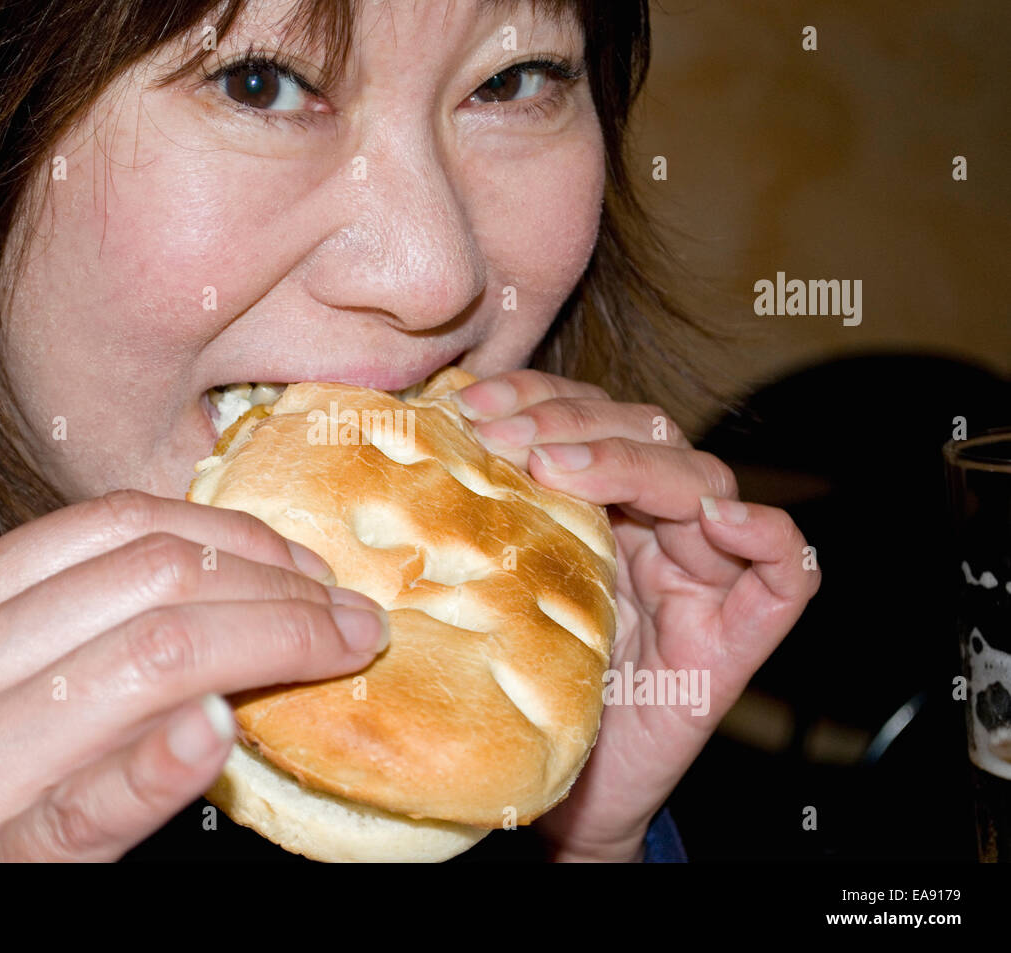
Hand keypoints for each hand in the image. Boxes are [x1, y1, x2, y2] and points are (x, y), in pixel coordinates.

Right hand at [0, 490, 387, 860]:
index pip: (114, 526)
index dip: (232, 532)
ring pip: (152, 659)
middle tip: (349, 612)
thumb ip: (70, 627)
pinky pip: (95, 799)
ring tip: (341, 653)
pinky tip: (223, 733)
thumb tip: (233, 582)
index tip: (303, 562)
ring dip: (275, 645)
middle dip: (278, 586)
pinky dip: (167, 760)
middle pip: (151, 582)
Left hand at [453, 370, 819, 861]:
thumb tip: (422, 439)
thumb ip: (485, 516)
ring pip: (704, 480)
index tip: (470, 406)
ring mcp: (702, 574)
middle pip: (645, 433)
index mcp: (600, 502)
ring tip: (561, 469)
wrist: (566, 788)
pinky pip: (786, 571)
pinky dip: (765, 536)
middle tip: (508, 440)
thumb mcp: (493, 580)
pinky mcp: (739, 634)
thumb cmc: (528, 681)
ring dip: (634, 462)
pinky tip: (717, 520)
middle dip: (570, 422)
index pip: (587, 415)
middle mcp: (656, 525)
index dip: (535, 396)